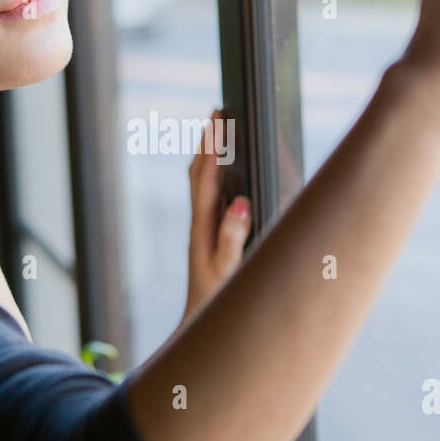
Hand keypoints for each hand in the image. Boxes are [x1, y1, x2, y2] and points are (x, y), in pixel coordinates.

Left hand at [179, 109, 251, 324]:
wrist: (200, 326)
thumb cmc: (215, 302)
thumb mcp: (226, 271)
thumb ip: (232, 237)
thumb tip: (240, 202)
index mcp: (202, 229)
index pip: (205, 180)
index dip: (212, 148)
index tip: (218, 121)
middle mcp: (199, 226)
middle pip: (199, 174)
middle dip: (207, 143)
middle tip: (217, 114)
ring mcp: (203, 231)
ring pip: (203, 184)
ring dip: (209, 156)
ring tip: (218, 133)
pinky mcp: (209, 238)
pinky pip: (211, 198)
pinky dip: (216, 178)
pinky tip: (225, 176)